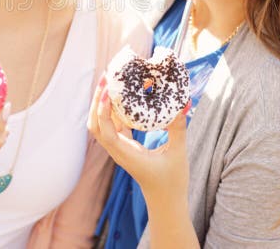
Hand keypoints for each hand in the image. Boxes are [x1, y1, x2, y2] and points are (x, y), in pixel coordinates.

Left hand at [88, 75, 189, 202]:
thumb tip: (183, 103)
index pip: (106, 132)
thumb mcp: (178, 153)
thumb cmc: (172, 181)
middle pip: (96, 125)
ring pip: (101, 124)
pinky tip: (125, 97)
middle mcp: (118, 151)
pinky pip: (113, 125)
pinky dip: (114, 110)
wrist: (166, 201)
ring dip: (102, 104)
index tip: (107, 92)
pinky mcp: (124, 146)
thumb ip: (178, 128)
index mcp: (126, 155)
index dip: (103, 111)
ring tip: (112, 82)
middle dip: (97, 101)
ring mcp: (119, 149)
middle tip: (106, 78)